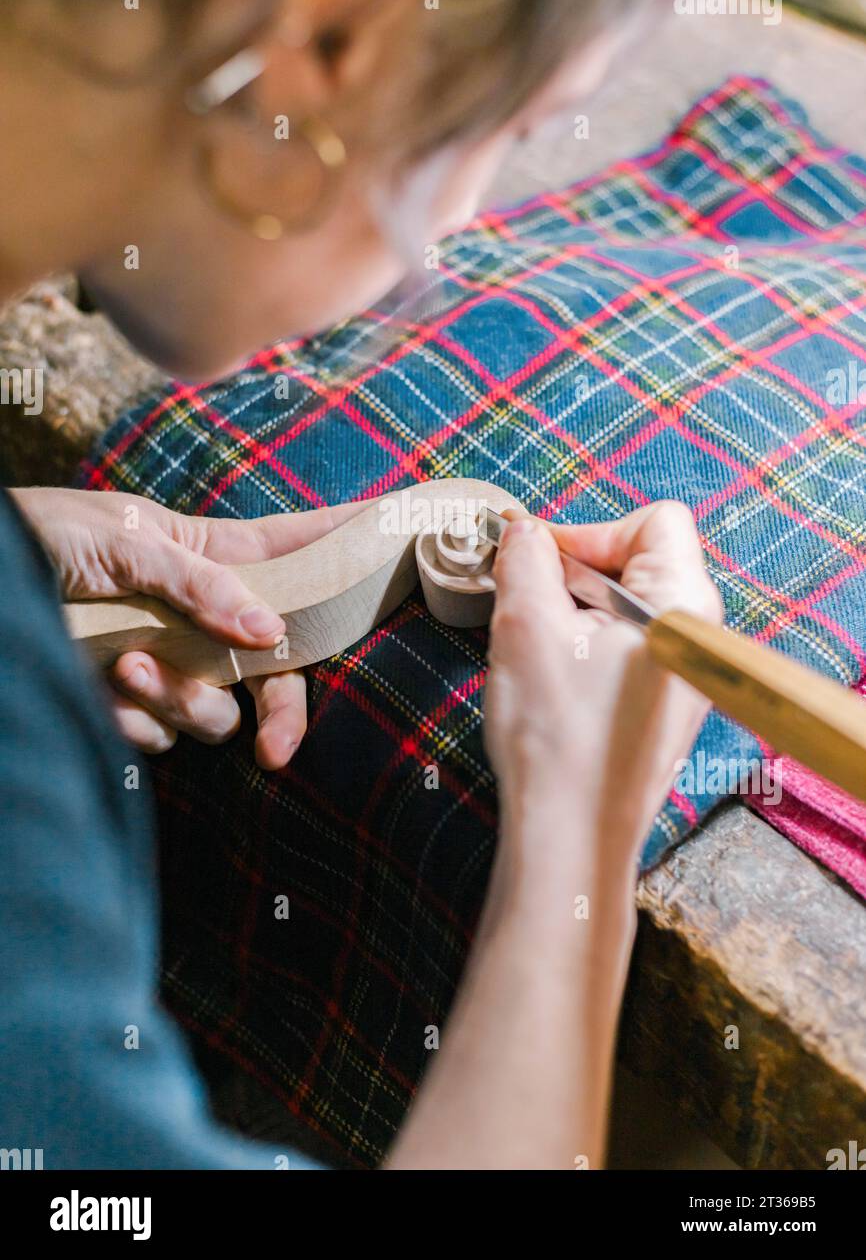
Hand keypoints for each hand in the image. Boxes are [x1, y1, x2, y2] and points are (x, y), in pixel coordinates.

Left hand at [13, 487, 363, 768]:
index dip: (349, 544)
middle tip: (276, 751)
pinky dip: (137, 718)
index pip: (298, 550)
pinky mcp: (127, 698)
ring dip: (180, 701)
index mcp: (211, 557)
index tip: (403, 535)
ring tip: (128, 667)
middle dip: (280, 712)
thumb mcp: (125, 542)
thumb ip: (202, 587)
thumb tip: (270, 633)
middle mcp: (201, 613)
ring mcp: (168, 658)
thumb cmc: (46, 537)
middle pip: (274, 667)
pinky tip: (106, 685)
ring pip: (215, 712)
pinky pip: (160, 733)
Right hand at [484, 503, 722, 861]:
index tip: (541, 562)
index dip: (589, 531)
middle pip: (639, 561)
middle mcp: (696, 635)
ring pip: (626, 609)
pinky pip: (625, 650)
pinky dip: (584, 651)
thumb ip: (525, 558)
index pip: (652, 520)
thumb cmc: (559, 739)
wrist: (572, 837)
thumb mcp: (525, 624)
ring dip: (574, 616)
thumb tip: (523, 533)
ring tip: (538, 653)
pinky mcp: (663, 707)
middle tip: (529, 607)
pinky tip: (553, 684)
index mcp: (681, 603)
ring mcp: (683, 675)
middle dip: (576, 575)